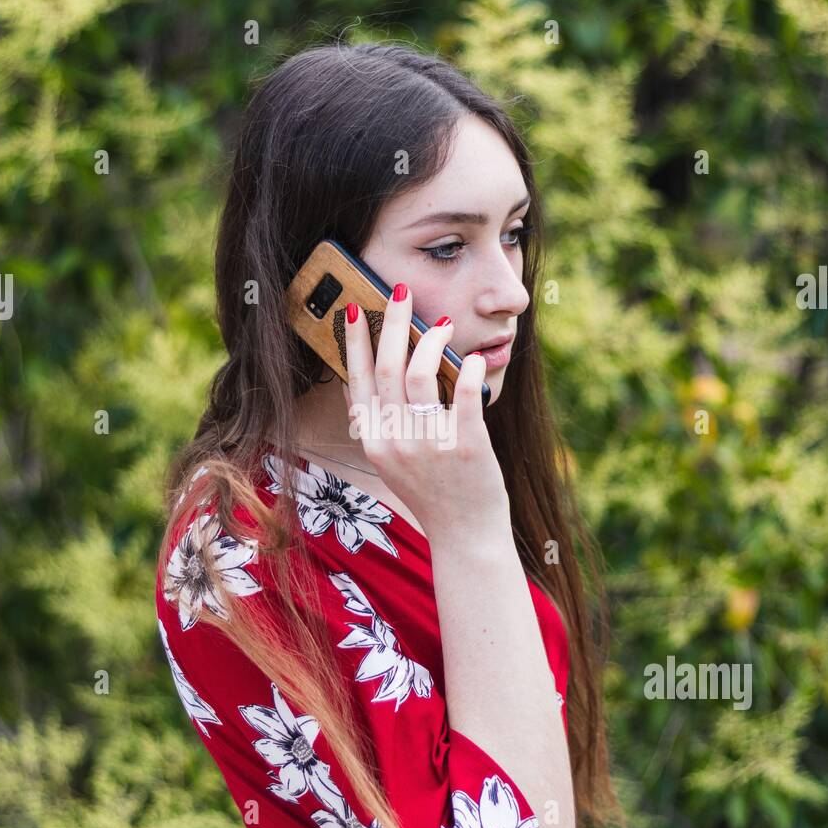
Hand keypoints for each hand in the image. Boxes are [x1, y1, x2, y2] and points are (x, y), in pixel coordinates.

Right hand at [342, 286, 510, 544]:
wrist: (465, 536)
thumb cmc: (433, 493)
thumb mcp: (393, 461)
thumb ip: (379, 423)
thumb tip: (362, 377)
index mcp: (375, 443)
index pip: (357, 380)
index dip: (355, 342)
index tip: (354, 309)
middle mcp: (396, 442)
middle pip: (387, 368)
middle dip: (392, 322)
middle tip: (399, 292)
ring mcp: (430, 443)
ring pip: (421, 373)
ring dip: (431, 339)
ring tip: (442, 323)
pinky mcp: (466, 444)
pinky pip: (466, 392)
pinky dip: (469, 368)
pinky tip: (472, 358)